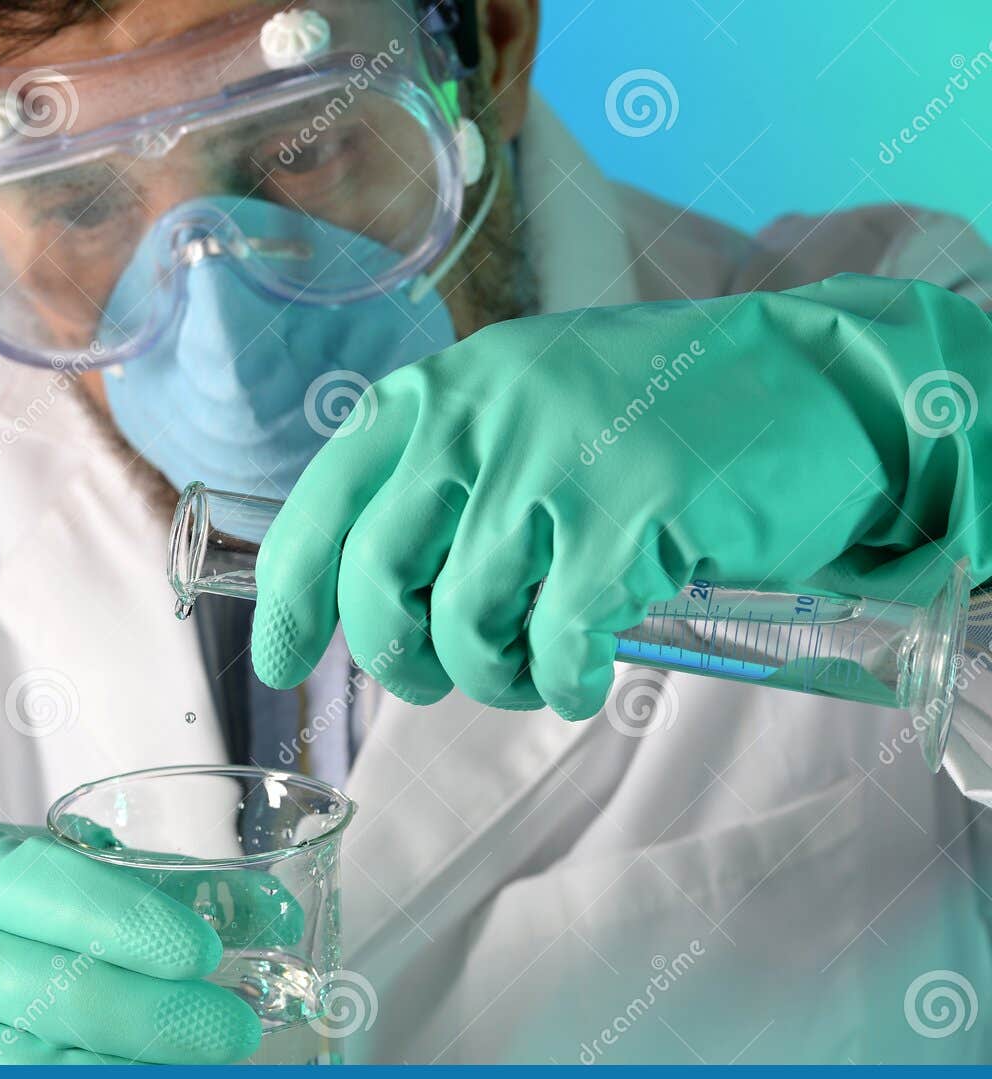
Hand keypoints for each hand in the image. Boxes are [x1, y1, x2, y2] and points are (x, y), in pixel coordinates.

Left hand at [252, 275, 989, 717]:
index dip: (292, 601)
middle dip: (397, 657)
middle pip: (378, 580)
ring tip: (528, 668)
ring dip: (491, 675)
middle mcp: (476, 418)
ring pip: (465, 621)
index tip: (283, 663)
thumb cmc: (653, 415)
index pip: (324, 509)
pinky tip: (582, 671)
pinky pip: (557, 640)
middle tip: (436, 678)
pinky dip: (562, 678)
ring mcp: (552, 461)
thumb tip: (369, 593)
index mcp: (436, 395)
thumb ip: (443, 481)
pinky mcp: (629, 512)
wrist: (810, 385)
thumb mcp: (521, 412)